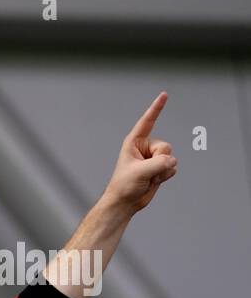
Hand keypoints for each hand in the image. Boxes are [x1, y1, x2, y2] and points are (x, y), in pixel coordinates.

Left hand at [101, 92, 176, 213]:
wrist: (125, 202)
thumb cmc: (124, 185)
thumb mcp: (139, 172)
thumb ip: (158, 163)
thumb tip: (172, 162)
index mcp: (134, 142)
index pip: (147, 121)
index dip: (156, 108)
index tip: (164, 95)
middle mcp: (145, 147)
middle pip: (166, 147)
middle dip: (159, 161)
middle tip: (145, 172)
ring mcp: (154, 158)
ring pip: (171, 157)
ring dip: (161, 171)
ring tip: (147, 178)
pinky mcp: (160, 167)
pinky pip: (173, 167)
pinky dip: (165, 176)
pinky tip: (153, 181)